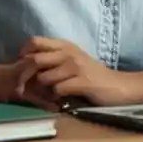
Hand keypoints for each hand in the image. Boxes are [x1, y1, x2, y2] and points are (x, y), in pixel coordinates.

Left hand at [14, 37, 142, 106]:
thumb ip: (53, 59)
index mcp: (65, 45)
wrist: (118, 87)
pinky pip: (57, 90)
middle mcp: (69, 52)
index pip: (35, 42)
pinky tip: (62, 100)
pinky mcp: (83, 81)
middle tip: (26, 89)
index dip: (24, 55)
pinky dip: (56, 98)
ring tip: (49, 95)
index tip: (24, 68)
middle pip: (34, 60)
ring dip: (43, 90)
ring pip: (44, 78)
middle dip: (26, 77)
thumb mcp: (73, 61)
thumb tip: (26, 64)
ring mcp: (76, 66)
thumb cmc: (93, 75)